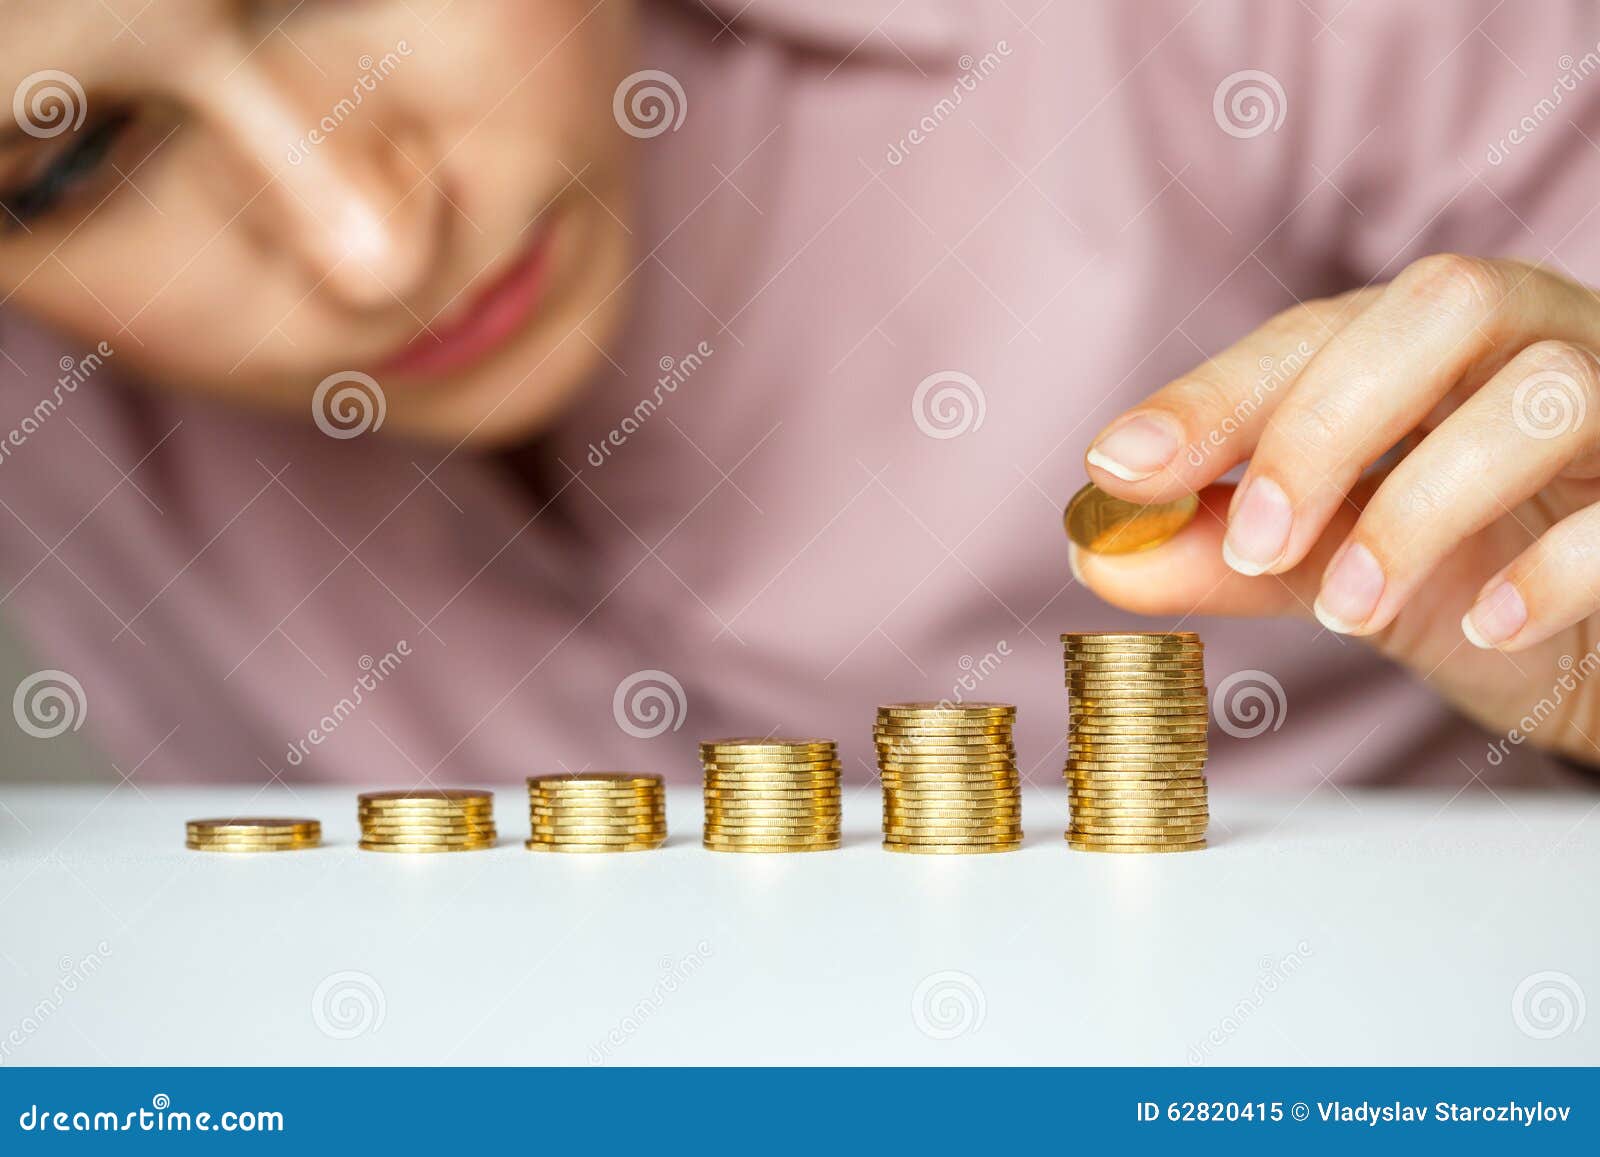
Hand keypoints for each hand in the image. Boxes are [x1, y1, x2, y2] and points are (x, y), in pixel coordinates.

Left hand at [1073, 255, 1599, 764]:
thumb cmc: (1470, 576)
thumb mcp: (1332, 563)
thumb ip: (1226, 556)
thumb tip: (1099, 555)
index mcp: (1431, 342)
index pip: (1317, 334)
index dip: (1217, 395)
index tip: (1120, 468)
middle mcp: (1533, 342)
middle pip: (1443, 307)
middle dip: (1327, 423)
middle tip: (1256, 538)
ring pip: (1547, 393)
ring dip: (1420, 507)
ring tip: (1348, 609)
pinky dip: (1552, 569)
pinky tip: (1482, 625)